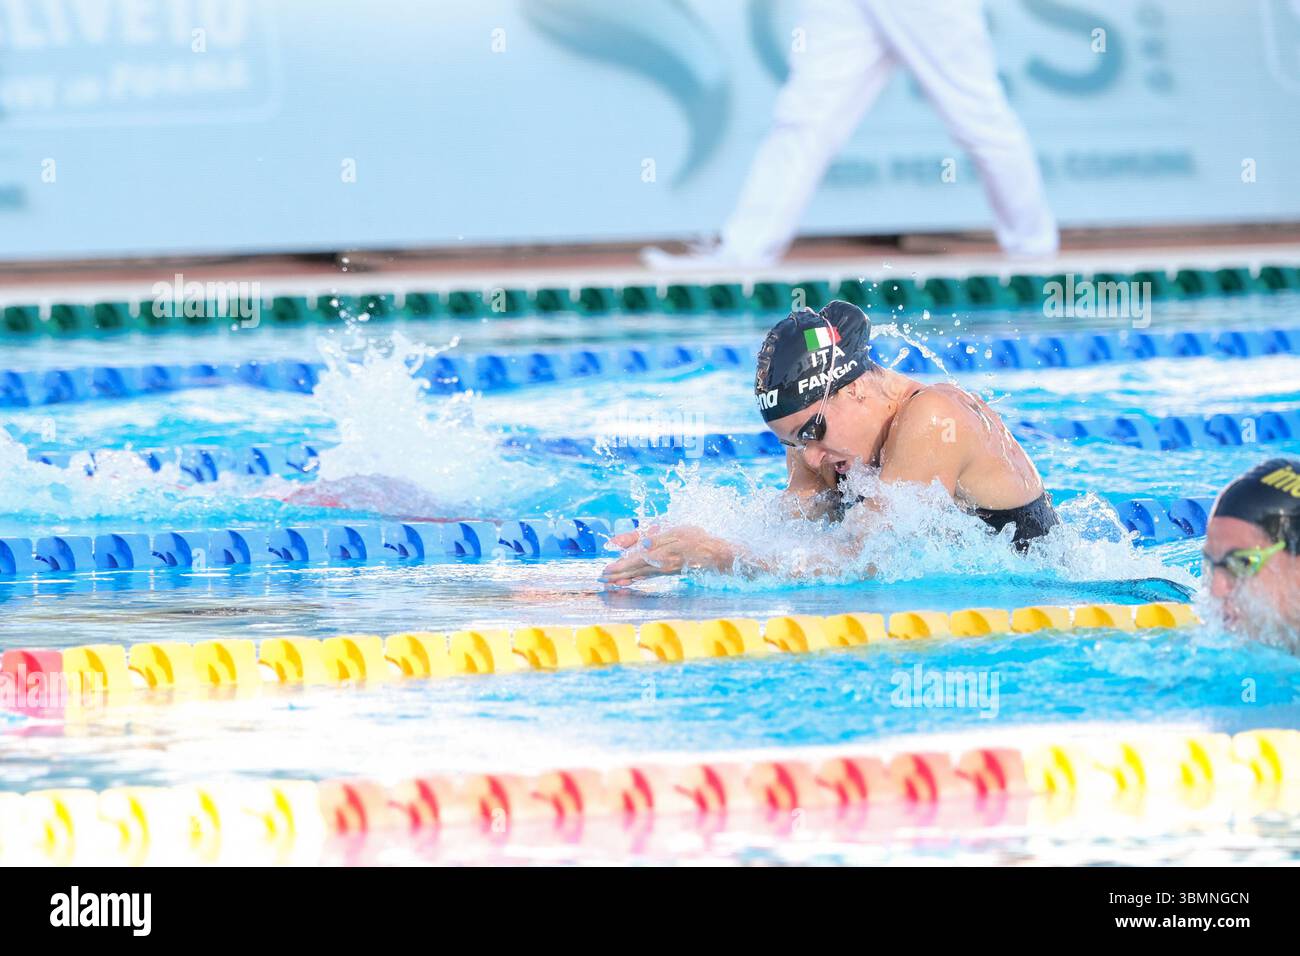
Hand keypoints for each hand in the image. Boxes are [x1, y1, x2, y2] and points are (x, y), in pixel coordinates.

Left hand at [599, 524, 736, 585]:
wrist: (717, 556)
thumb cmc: (698, 540)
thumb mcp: (678, 532)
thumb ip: (658, 538)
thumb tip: (641, 544)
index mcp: (662, 550)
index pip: (636, 558)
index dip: (621, 565)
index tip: (607, 570)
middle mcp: (662, 562)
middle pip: (636, 568)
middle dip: (618, 574)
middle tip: (603, 579)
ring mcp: (666, 569)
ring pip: (641, 573)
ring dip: (625, 577)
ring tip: (612, 581)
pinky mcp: (670, 571)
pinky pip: (650, 575)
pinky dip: (638, 578)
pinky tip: (631, 580)